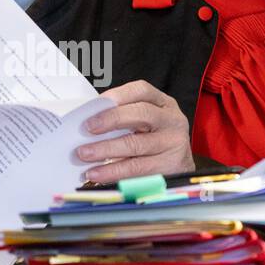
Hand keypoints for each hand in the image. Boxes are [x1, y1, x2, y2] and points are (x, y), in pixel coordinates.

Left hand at [76, 80, 195, 183]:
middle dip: (111, 120)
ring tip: (85, 154)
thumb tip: (87, 123)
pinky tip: (97, 173)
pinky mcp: (170, 166)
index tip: (95, 104)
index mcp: (163, 104)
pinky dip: (113, 171)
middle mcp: (172, 120)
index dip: (118, 95)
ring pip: (136, 144)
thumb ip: (123, 119)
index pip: (142, 90)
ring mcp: (173, 144)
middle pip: (141, 114)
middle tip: (87, 129)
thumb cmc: (155, 142)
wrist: (180, 169)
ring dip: (106, 149)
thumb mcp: (145, 124)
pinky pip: (137, 168)